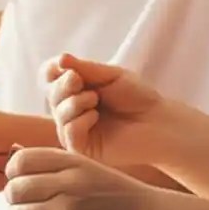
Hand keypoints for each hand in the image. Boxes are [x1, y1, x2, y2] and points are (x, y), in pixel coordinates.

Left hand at [4, 148, 157, 209]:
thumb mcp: (83, 164)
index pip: (20, 162)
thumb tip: (12, 158)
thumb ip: (48, 162)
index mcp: (70, 163)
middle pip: (14, 191)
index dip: (14, 170)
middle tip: (31, 200)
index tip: (21, 177)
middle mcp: (65, 188)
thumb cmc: (110, 190)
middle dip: (17, 196)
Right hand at [43, 53, 167, 165]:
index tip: (63, 65)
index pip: (49, 78)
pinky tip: (95, 117)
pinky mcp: (82, 150)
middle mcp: (72, 110)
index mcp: (77, 89)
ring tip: (95, 99)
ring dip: (74, 102)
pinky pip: (68, 133)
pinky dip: (79, 121)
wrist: (158, 123)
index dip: (51, 70)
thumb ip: (84, 68)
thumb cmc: (138, 98)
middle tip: (80, 81)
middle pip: (51, 94)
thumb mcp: (110, 75)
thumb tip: (59, 59)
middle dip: (63, 85)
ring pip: (58, 114)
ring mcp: (75, 130)